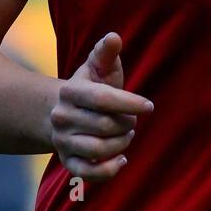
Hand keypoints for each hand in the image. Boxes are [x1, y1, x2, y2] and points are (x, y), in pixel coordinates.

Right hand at [49, 31, 153, 182]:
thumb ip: (106, 53)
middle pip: (104, 126)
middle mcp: (61, 117)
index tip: (149, 106)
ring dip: (121, 144)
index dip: (129, 103)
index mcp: (70, 91)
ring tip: (127, 135)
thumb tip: (114, 37)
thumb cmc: (90, 86)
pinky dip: (109, 170)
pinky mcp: (67, 162)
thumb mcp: (98, 67)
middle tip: (132, 120)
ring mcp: (62, 141)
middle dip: (127, 124)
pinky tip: (122, 159)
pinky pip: (88, 173)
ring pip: (99, 149)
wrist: (64, 113)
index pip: (102, 99)